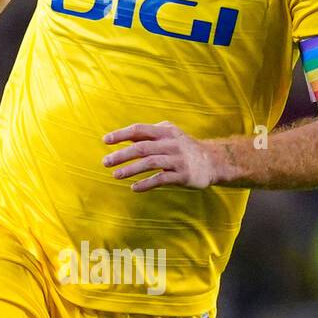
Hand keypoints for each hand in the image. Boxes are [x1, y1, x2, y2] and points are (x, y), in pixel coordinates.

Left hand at [101, 121, 219, 191]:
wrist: (213, 161)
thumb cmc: (184, 147)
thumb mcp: (169, 135)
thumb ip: (148, 135)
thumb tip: (123, 137)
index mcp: (166, 131)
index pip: (139, 129)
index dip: (121, 134)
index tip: (105, 140)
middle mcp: (171, 143)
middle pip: (142, 147)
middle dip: (122, 155)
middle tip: (105, 162)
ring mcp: (178, 159)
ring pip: (150, 163)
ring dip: (131, 169)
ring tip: (116, 175)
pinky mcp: (183, 175)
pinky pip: (161, 179)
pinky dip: (146, 184)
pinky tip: (134, 188)